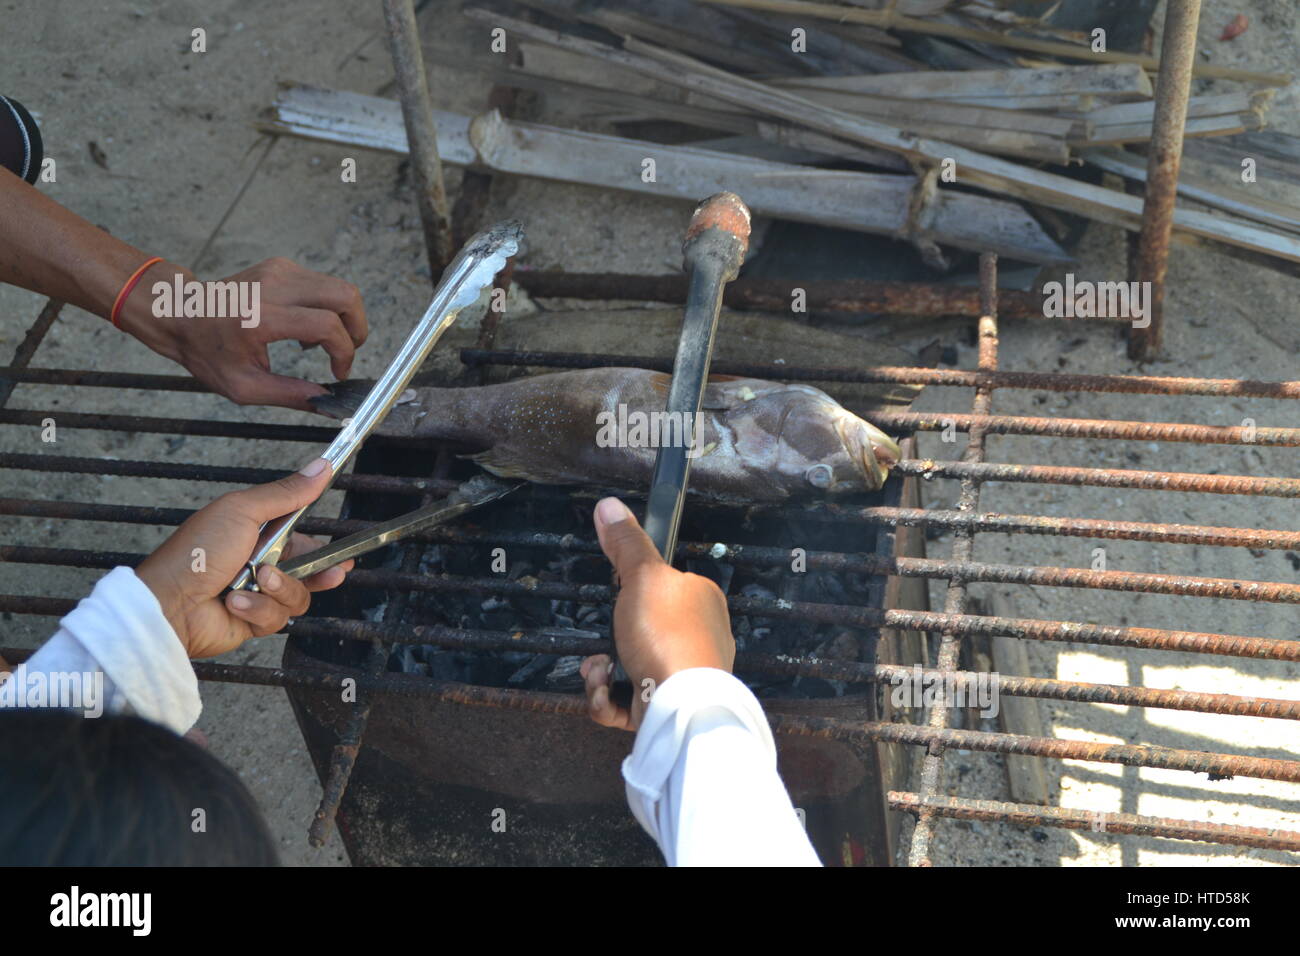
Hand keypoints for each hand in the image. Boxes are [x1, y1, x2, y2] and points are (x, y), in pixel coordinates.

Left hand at [121, 258, 367, 410]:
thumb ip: (290, 395)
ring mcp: (279, 271)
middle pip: (345, 296)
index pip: (326, 325)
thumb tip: (329, 403)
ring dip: (343, 319)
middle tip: (346, 353)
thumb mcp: (244, 387)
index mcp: (261, 318)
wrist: (178, 313)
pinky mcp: (282, 267)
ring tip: (320, 344)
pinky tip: (305, 329)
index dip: (344, 353)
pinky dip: (327, 309)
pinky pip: (323, 285)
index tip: (337, 373)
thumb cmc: (206, 352)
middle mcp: (273, 287)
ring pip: (340, 289)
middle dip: (358, 329)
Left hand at [134, 458, 352, 658]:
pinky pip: (276, 616)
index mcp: (257, 533)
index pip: (301, 537)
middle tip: (334, 572)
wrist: (171, 603)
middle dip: (320, 571)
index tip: (342, 548)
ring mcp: (257, 594)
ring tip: (258, 581)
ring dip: (279, 588)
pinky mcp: (252, 621)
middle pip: (307, 570)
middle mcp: (259, 564)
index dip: (321, 544)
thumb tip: (320, 467)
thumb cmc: (198, 553)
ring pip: (296, 595)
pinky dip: (258, 608)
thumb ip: (286, 493)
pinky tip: (235, 603)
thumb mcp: (243, 511)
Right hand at [581, 497, 734, 730]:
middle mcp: (697, 637)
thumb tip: (608, 505)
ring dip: (601, 669)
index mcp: (701, 601)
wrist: (681, 705)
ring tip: (601, 669)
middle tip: (601, 642)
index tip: (616, 596)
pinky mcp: (663, 707)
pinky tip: (606, 692)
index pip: (663, 587)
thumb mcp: (642, 576)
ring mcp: (681, 676)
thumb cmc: (668, 635)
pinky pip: (623, 700)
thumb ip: (626, 544)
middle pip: (638, 629)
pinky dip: (607, 697)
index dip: (634, 591)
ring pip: (626, 665)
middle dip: (609, 637)